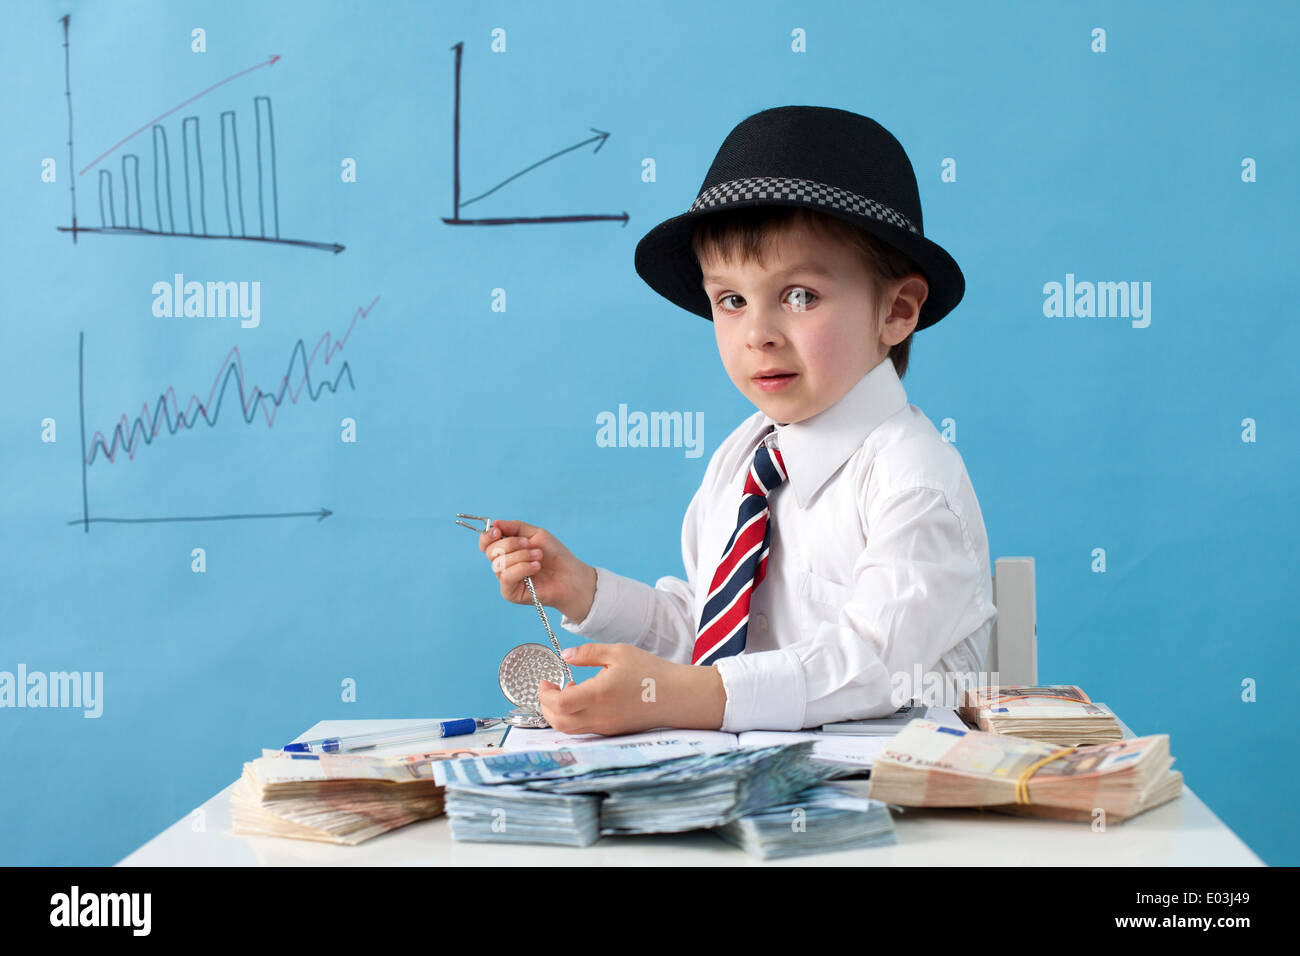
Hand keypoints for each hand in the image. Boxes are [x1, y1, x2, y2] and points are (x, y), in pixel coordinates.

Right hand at [475, 518, 596, 622]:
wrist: (569, 575)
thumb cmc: (553, 554)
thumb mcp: (535, 534)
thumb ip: (514, 527)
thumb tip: (495, 523)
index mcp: (505, 551)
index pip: (485, 544)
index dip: (488, 536)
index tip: (497, 531)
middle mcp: (502, 566)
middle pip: (490, 551)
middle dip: (511, 544)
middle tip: (530, 544)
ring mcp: (505, 580)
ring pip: (499, 563)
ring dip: (521, 556)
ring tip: (539, 556)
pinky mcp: (510, 593)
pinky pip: (507, 576)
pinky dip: (522, 568)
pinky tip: (536, 567)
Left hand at [536, 643, 726, 734]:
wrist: (677, 696)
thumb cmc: (651, 671)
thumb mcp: (619, 652)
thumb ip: (588, 653)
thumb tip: (565, 656)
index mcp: (599, 695)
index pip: (559, 703)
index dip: (545, 694)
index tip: (545, 681)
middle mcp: (599, 716)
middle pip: (558, 722)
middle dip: (545, 706)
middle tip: (548, 688)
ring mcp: (605, 727)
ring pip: (569, 729)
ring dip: (558, 713)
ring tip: (567, 690)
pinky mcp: (612, 731)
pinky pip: (583, 729)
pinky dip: (573, 717)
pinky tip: (584, 698)